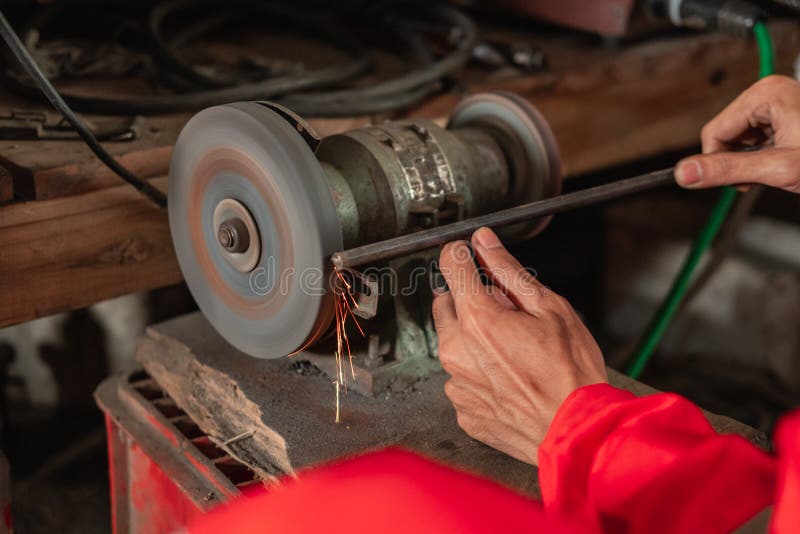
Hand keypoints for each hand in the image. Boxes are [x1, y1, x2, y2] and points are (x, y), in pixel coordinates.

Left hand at [432, 227, 606, 465]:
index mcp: (478, 319)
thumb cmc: (571, 374)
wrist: (577, 433)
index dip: (462, 254)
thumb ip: (508, 271)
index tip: (470, 253)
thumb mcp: (550, 308)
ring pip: (453, 344)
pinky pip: (462, 379)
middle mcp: (457, 351)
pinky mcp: (462, 408)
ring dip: (473, 339)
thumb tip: (485, 243)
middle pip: (446, 304)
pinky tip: (509, 378)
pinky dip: (479, 372)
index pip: (451, 265)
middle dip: (469, 300)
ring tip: (513, 351)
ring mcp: (456, 383)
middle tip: (505, 311)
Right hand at [675, 75, 799, 192]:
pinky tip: (781, 160)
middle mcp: (769, 92)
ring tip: (778, 167)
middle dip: (738, 159)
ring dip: (751, 159)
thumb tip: (685, 174)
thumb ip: (726, 170)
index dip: (719, 161)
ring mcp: (777, 102)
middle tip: (764, 174)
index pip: (713, 133)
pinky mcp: (783, 114)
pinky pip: (755, 137)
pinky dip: (762, 155)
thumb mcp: (777, 169)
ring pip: (739, 138)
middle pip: (725, 134)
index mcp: (765, 94)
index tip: (736, 179)